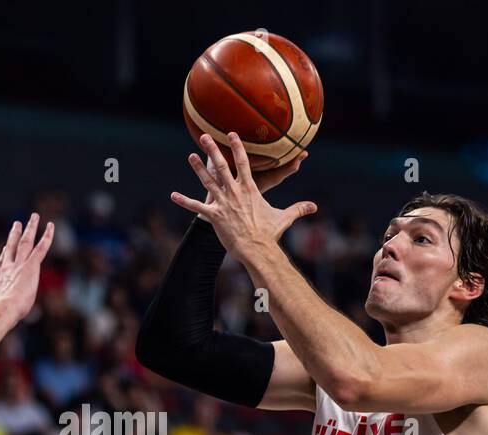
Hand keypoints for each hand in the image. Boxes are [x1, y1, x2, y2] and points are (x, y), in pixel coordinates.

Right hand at [0, 212, 54, 323]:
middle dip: (15, 234)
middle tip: (17, 224)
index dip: (4, 255)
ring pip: (26, 241)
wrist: (4, 309)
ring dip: (30, 228)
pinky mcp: (31, 266)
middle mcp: (8, 267)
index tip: (4, 249)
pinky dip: (46, 236)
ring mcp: (19, 264)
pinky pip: (41, 247)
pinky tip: (51, 226)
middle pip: (11, 246)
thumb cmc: (1, 314)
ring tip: (34, 217)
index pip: (2, 262)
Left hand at [171, 132, 316, 259]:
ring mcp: (224, 204)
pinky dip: (184, 201)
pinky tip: (173, 195)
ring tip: (191, 156)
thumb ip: (298, 209)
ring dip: (198, 169)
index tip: (232, 133)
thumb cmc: (269, 234)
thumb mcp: (284, 218)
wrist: (257, 249)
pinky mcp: (214, 217)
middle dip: (214, 150)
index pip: (244, 162)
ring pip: (208, 182)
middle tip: (206, 136)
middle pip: (223, 166)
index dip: (237, 147)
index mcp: (250, 189)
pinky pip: (197, 207)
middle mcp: (235, 192)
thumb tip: (314, 207)